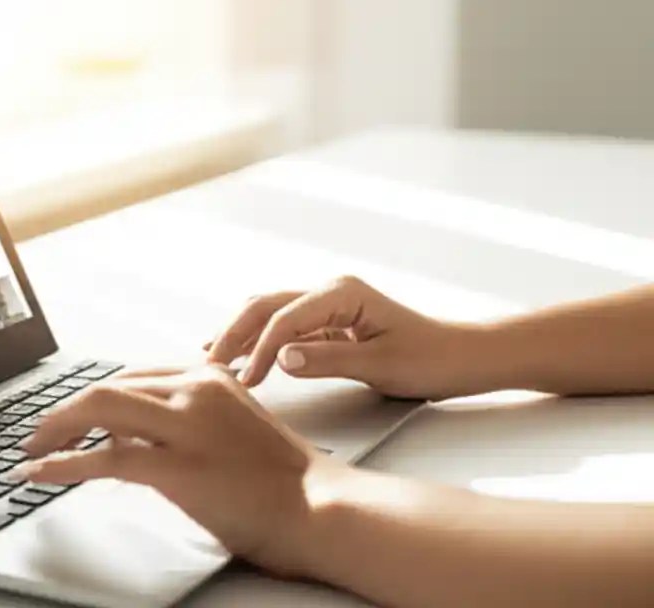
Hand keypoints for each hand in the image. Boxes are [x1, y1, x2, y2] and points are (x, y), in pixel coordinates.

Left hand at [20, 366, 343, 574]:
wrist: (321, 510)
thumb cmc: (282, 482)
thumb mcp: (230, 429)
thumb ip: (183, 421)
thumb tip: (127, 435)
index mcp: (209, 377)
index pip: (132, 376)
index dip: (93, 400)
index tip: (70, 418)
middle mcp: (195, 389)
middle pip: (108, 386)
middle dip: (64, 411)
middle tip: (39, 435)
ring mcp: (185, 425)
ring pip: (98, 408)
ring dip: (54, 429)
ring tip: (31, 453)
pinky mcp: (176, 466)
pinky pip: (103, 457)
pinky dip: (61, 464)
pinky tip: (40, 474)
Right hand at [205, 276, 486, 398]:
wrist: (463, 357)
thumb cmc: (432, 358)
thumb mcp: (380, 364)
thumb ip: (327, 360)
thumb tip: (281, 358)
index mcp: (342, 293)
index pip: (285, 318)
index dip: (260, 349)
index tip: (245, 380)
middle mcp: (329, 291)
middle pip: (265, 306)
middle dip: (234, 334)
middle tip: (208, 366)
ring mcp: (326, 305)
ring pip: (268, 312)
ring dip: (239, 334)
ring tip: (211, 358)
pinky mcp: (327, 323)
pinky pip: (282, 327)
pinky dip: (257, 341)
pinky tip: (237, 354)